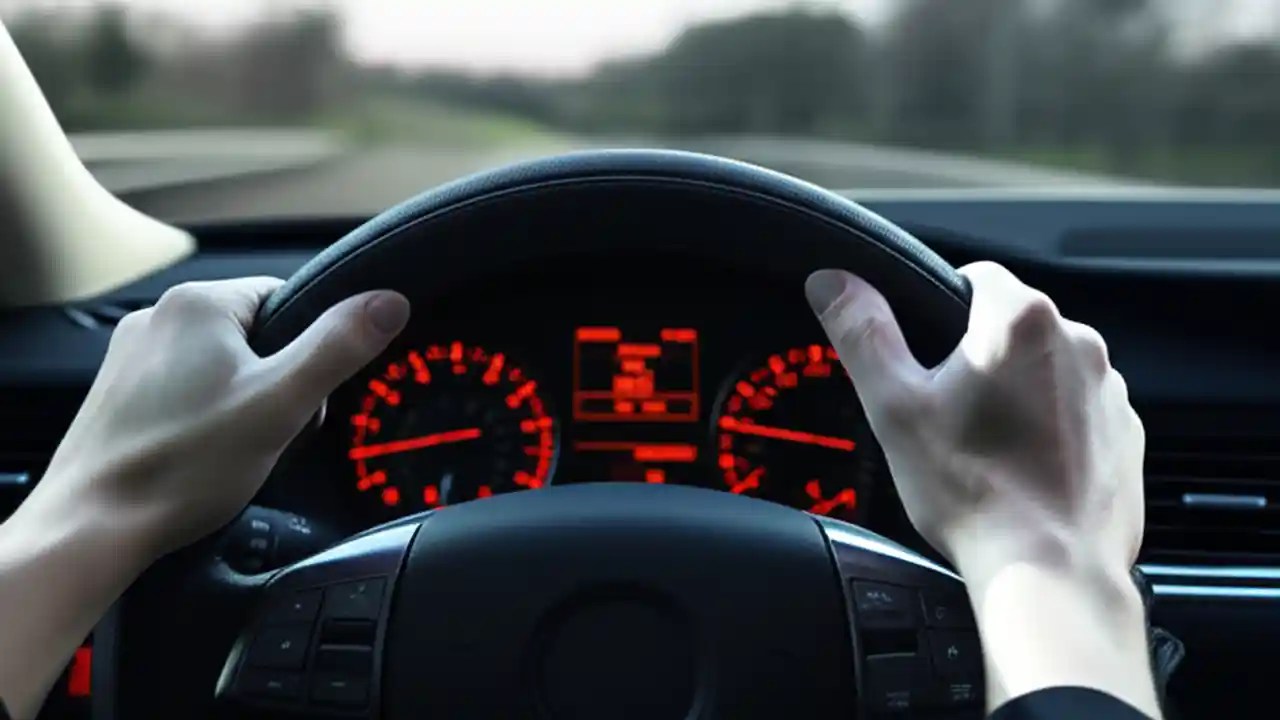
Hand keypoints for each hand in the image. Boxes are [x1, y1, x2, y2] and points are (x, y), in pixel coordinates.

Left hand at [28, 277, 409, 558]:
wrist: (94, 527)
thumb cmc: (184, 464)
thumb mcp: (281, 404)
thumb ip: (338, 348)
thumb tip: (389, 302)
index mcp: (198, 303)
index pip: (286, 300)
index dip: (310, 351)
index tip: (305, 398)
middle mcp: (157, 317)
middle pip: (256, 337)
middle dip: (277, 383)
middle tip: (273, 432)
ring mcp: (131, 357)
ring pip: (221, 368)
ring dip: (243, 403)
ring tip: (235, 450)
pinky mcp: (118, 395)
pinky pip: (186, 392)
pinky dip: (205, 419)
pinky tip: (203, 456)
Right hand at [806, 263, 1157, 716]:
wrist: (1049, 571)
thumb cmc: (973, 491)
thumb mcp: (894, 407)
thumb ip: (862, 334)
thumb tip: (833, 282)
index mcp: (1019, 320)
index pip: (974, 277)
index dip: (939, 312)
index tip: (925, 359)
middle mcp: (1078, 343)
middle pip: (1011, 327)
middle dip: (979, 359)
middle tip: (948, 415)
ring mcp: (1109, 391)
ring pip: (1047, 371)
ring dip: (1019, 394)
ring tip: (987, 451)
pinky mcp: (1125, 435)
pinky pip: (1079, 414)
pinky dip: (1053, 432)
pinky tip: (1023, 471)